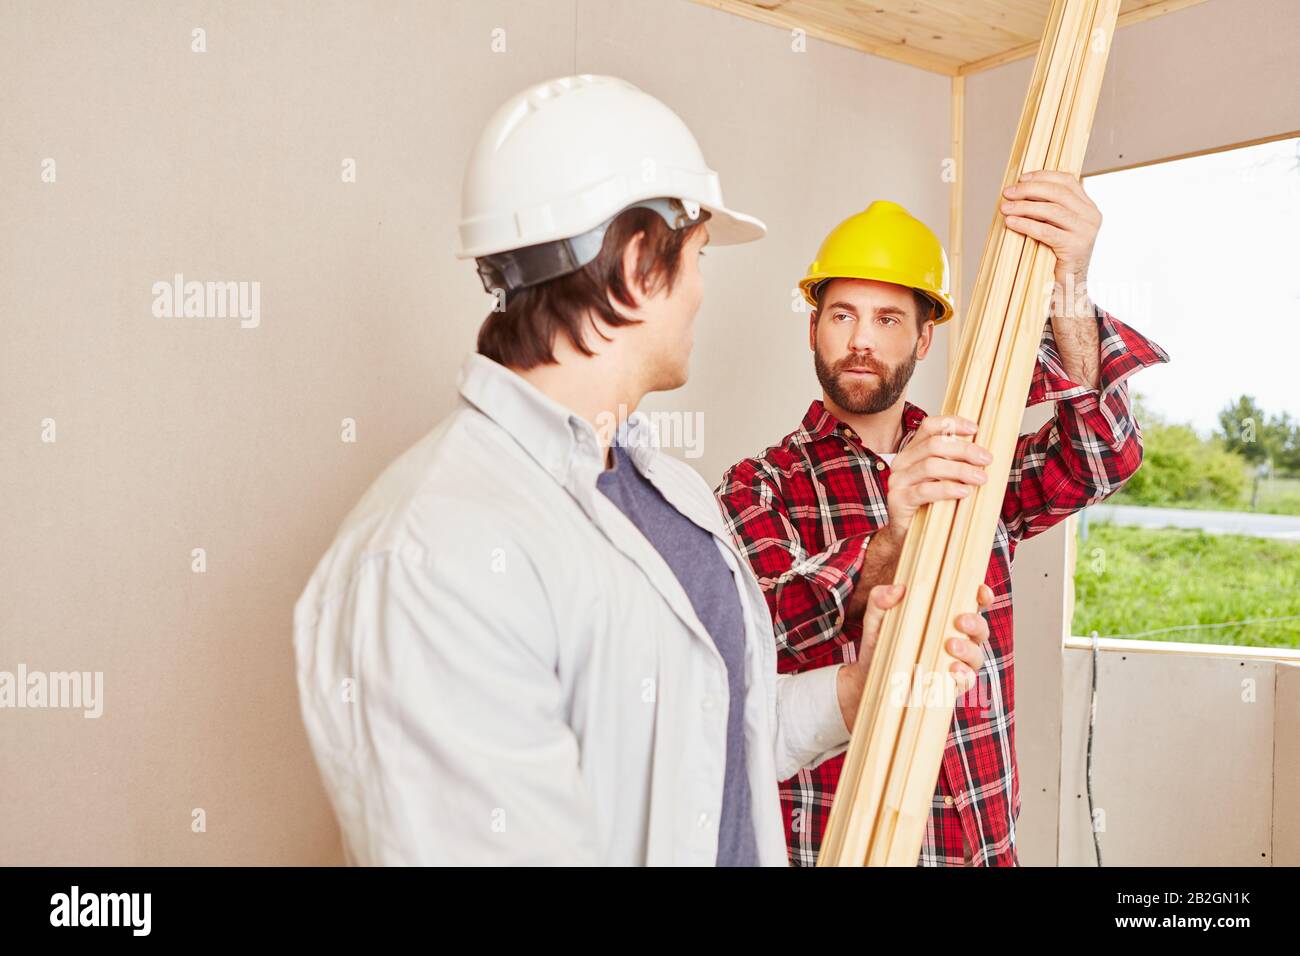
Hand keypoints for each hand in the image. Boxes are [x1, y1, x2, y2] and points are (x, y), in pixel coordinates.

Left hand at [837, 582, 993, 731]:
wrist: (868, 678)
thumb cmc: (879, 642)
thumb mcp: (875, 618)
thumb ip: (880, 599)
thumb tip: (898, 589)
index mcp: (945, 618)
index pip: (972, 604)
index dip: (983, 596)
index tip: (981, 590)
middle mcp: (958, 640)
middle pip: (980, 630)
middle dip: (976, 623)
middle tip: (960, 621)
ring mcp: (956, 664)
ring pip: (977, 657)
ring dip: (969, 650)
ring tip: (950, 645)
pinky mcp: (950, 686)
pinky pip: (966, 682)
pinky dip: (964, 676)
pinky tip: (952, 669)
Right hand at [883, 415, 991, 542]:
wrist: (906, 534)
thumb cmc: (930, 504)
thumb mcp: (943, 479)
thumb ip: (954, 463)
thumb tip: (984, 452)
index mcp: (912, 451)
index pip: (929, 426)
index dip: (953, 423)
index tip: (976, 429)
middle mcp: (902, 461)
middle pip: (934, 444)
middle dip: (964, 450)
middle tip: (986, 459)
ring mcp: (897, 480)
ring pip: (930, 465)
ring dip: (960, 470)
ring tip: (981, 478)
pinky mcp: (897, 500)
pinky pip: (924, 490)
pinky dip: (947, 489)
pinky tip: (964, 492)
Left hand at [1000, 170, 1101, 297]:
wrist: (1071, 286)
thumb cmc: (1057, 256)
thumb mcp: (1056, 227)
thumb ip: (1047, 209)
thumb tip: (1019, 193)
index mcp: (1088, 207)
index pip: (1067, 181)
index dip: (1043, 176)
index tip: (1021, 178)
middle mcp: (1091, 216)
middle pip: (1058, 193)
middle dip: (1029, 190)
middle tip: (1007, 193)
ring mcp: (1086, 231)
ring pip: (1052, 210)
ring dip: (1024, 206)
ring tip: (1005, 208)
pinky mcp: (1076, 247)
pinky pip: (1047, 231)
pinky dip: (1026, 225)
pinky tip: (1011, 222)